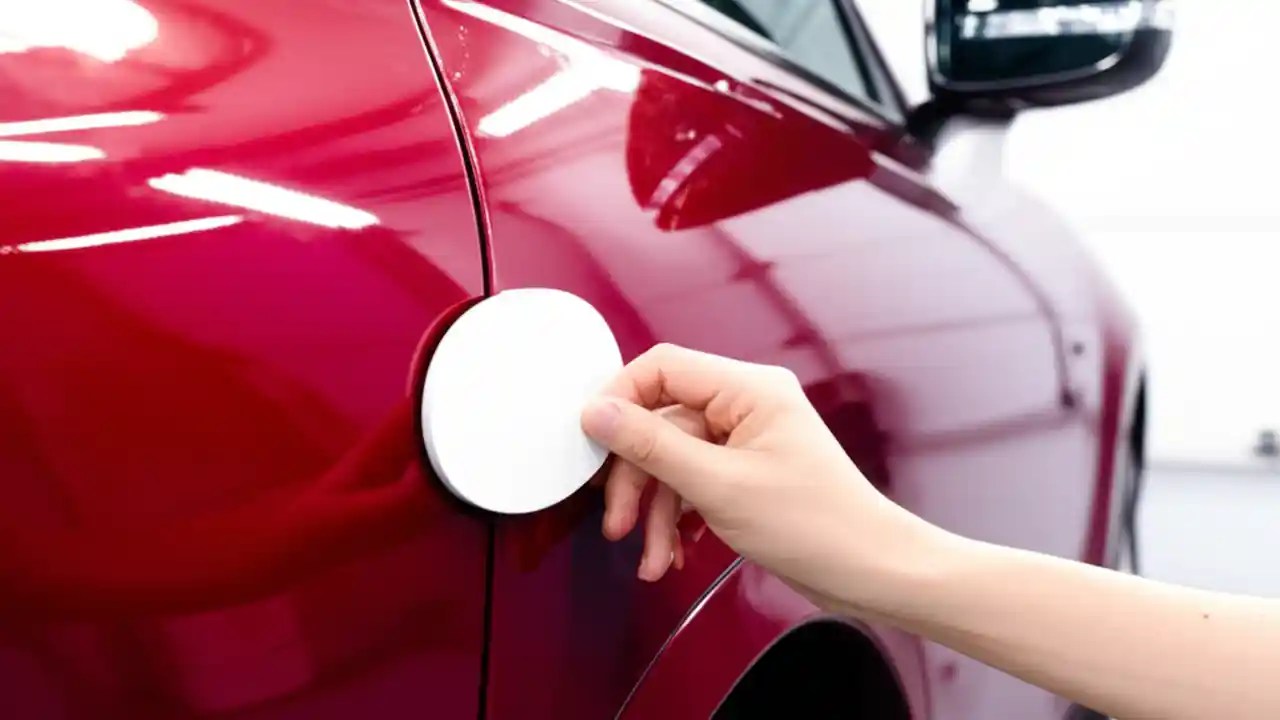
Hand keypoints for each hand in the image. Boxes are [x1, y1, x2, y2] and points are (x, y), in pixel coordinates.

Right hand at [580, 344, 937, 604]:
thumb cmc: (818, 525)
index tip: (591, 440)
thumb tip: (597, 412)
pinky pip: (693, 482)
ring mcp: (746, 440)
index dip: (620, 399)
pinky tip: (675, 553)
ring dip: (657, 512)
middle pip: (661, 423)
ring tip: (653, 558)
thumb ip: (651, 446)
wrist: (870, 571)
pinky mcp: (745, 472)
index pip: (663, 368)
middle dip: (637, 478)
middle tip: (618, 521)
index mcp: (749, 389)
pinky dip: (678, 519)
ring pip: (673, 461)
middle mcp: (747, 405)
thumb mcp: (718, 486)